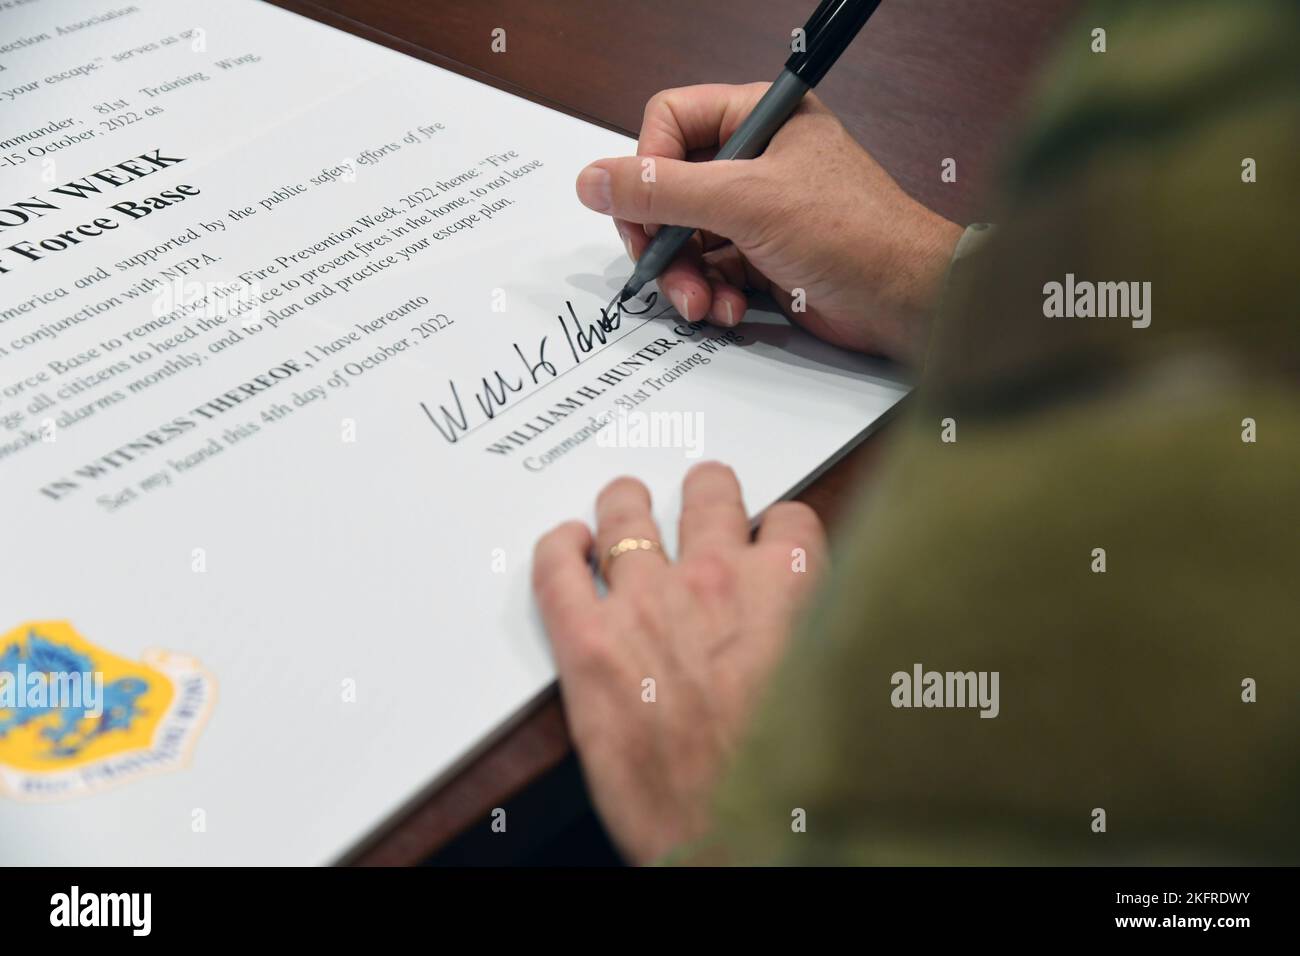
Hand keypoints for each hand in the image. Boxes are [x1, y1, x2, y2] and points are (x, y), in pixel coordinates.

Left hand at [531, 462, 827, 863]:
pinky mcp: (587, 642)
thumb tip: (835, 629)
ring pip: (628, 514)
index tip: (770, 539)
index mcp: (790, 590)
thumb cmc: (788, 785)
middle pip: (709, 495)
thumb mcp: (840, 693)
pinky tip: (567, 546)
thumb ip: (830, 640)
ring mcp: (645, 603)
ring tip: (625, 503)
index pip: (789, 520)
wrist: (734, 842)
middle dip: (706, 491)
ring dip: (626, 504)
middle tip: (700, 499)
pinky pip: (557, 568)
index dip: (778, 528)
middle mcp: (718, 580)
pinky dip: (558, 547)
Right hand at [576, 83, 962, 363]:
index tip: (642, 211)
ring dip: (684, 277)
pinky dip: (709, 295)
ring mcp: (759, 210)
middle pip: (669, 187)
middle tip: (658, 266)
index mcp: (759, 117)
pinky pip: (709, 271)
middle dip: (662, 238)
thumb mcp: (744, 202)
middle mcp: (756, 158)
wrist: (905, 300)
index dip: (647, 166)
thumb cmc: (851, 232)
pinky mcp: (763, 258)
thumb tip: (593, 181)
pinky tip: (727, 312)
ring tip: (701, 304)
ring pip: (684, 237)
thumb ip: (662, 191)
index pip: (668, 122)